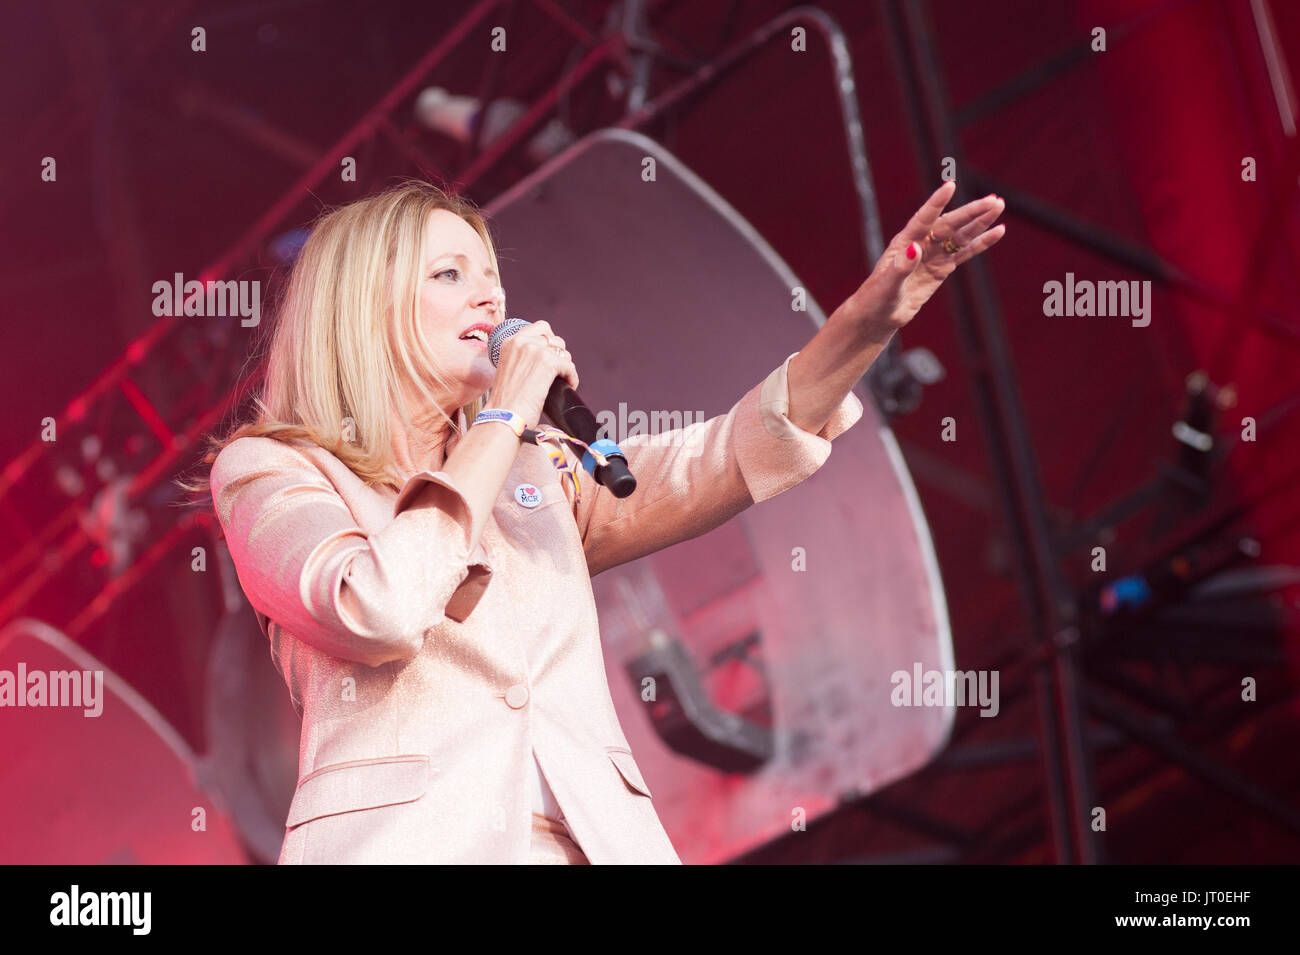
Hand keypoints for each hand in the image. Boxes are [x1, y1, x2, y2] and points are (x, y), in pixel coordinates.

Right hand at [487, 320, 578, 424]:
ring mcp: (535, 350)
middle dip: (559, 353)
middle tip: (557, 370)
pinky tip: (568, 386)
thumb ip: (522, 359)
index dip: (549, 342)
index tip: (551, 355)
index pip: (539, 328)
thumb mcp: (509, 370)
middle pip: (554, 338)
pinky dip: (572, 378)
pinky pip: (570, 366)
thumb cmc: (505, 403)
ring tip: (561, 380)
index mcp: (510, 342)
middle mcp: (522, 342)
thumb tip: (541, 361)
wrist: (502, 417)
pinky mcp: (548, 363)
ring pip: (564, 351)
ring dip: (565, 366)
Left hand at [835, 181, 1005, 337]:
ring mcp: (934, 254)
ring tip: (999, 205)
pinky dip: (981, 243)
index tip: (950, 186)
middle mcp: (921, 242)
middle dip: (971, 212)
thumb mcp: (887, 284)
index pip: (924, 218)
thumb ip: (901, 267)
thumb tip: (914, 248)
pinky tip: (998, 231)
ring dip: (980, 221)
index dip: (936, 203)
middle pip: (950, 224)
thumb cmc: (877, 297)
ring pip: (960, 235)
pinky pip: (965, 253)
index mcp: (905, 241)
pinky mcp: (942, 267)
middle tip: (994, 200)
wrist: (880, 313)